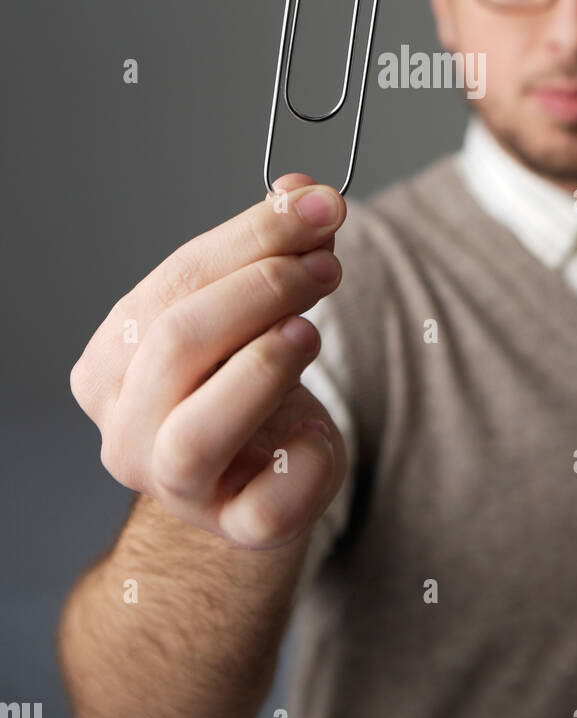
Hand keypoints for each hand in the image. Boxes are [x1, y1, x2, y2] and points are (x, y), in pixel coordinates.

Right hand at [70, 174, 347, 547]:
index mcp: (109, 365)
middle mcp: (125, 431)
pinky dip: (305, 454)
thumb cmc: (244, 379)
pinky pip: (268, 499)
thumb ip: (274, 247)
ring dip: (263, 366)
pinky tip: (317, 424)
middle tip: (326, 265)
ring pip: (196, 433)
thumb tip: (304, 190)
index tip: (319, 204)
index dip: (251, 236)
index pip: (169, 285)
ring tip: (310, 329)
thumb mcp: (254, 306)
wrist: (257, 473)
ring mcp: (176, 489)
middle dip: (262, 289)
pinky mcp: (238, 528)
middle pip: (175, 345)